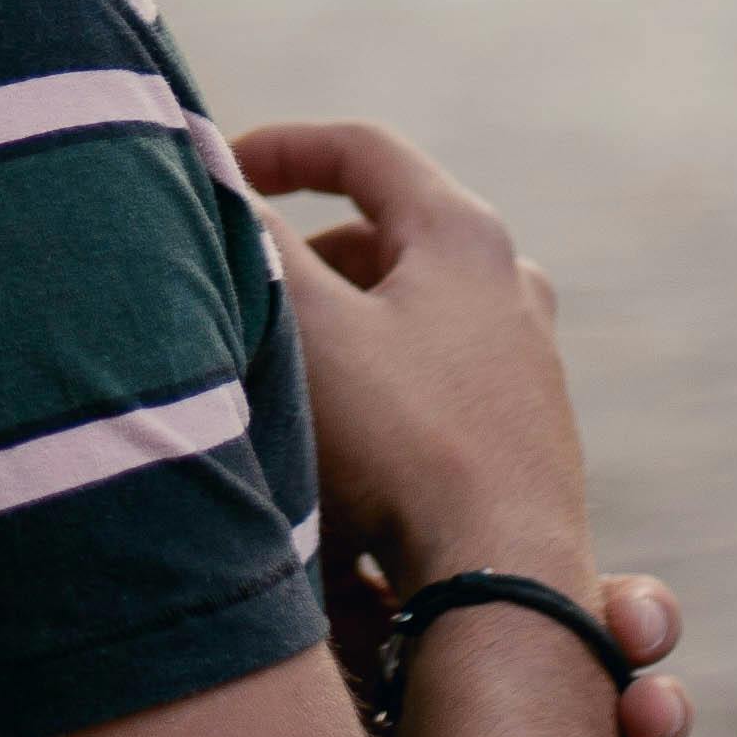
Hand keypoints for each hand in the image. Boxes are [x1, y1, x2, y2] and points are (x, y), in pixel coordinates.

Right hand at [240, 119, 694, 736]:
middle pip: (391, 231)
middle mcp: (512, 285)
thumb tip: (207, 162)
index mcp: (463, 235)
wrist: (500, 589)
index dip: (280, 147)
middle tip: (252, 283)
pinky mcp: (528, 434)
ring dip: (345, 318)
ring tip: (288, 364)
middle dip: (310, 246)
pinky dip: (379, 375)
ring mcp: (528, 363)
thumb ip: (257, 235)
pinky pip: (436, 371)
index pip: (362, 149)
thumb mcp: (306, 324)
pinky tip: (339, 434)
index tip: (222, 172)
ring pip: (412, 308)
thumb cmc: (399, 445)